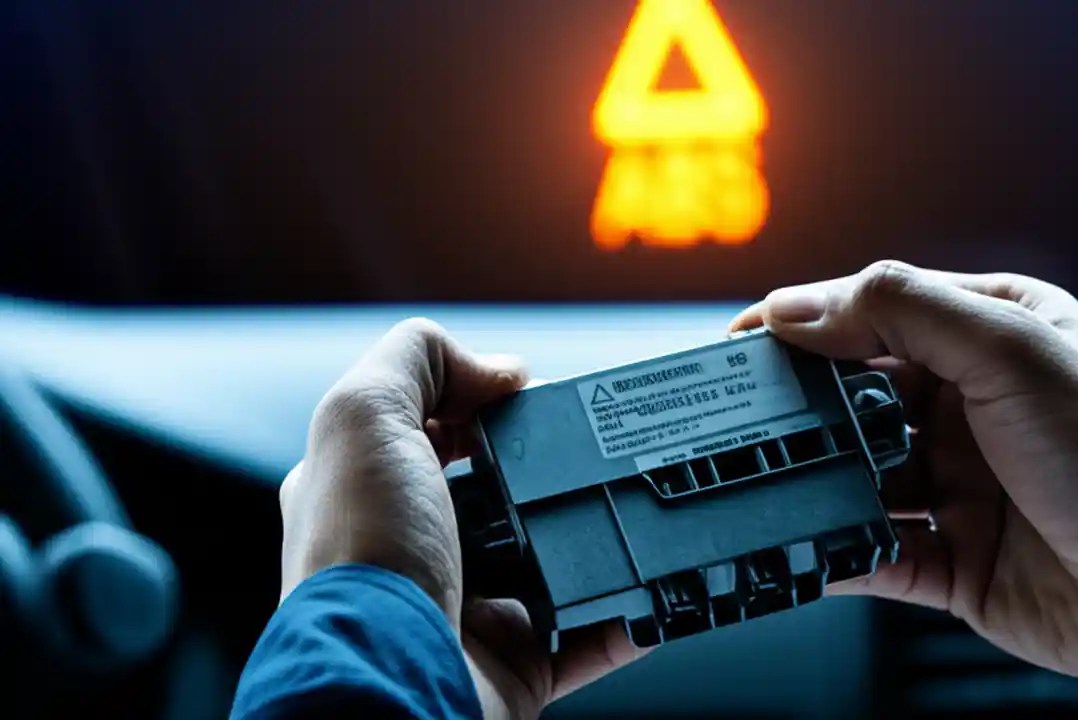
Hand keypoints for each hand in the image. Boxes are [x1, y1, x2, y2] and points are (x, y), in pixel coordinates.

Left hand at [278, 319, 642, 718]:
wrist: (391, 688)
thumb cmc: (361, 558)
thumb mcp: (362, 416)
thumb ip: (416, 359)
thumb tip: (499, 371)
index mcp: (367, 497)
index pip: (427, 432)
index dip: (476, 405)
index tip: (526, 396)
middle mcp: (413, 555)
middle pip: (497, 496)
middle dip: (546, 472)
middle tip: (592, 450)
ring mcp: (466, 612)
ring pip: (546, 564)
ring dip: (588, 541)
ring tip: (628, 508)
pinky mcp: (515, 665)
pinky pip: (587, 636)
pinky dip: (625, 614)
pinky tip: (650, 583)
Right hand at [730, 262, 1077, 690]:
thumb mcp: (1009, 350)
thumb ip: (900, 313)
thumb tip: (795, 308)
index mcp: (987, 337)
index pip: (872, 317)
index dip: (800, 326)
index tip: (735, 346)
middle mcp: (967, 407)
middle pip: (852, 400)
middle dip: (795, 410)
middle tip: (729, 419)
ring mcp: (957, 486)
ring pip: (855, 478)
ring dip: (811, 483)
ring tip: (758, 485)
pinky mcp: (951, 559)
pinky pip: (873, 553)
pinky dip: (835, 550)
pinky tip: (801, 547)